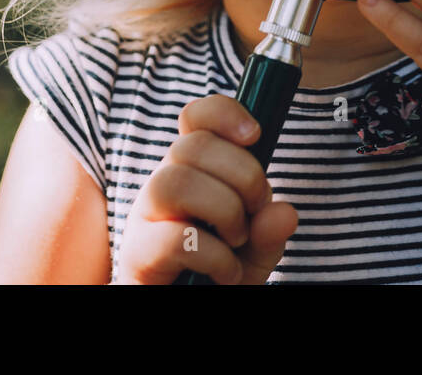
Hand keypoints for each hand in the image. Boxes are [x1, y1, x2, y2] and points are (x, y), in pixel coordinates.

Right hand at [115, 95, 297, 283]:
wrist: (190, 307)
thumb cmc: (217, 274)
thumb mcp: (254, 251)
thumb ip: (269, 230)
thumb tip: (284, 213)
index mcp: (191, 170)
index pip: (196, 118)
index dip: (223, 113)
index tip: (255, 134)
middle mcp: (162, 186)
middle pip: (193, 145)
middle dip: (244, 174)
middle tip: (257, 209)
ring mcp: (144, 219)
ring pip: (175, 181)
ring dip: (224, 210)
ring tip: (238, 240)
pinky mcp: (137, 256)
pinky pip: (176, 238)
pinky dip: (216, 257)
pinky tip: (227, 273)